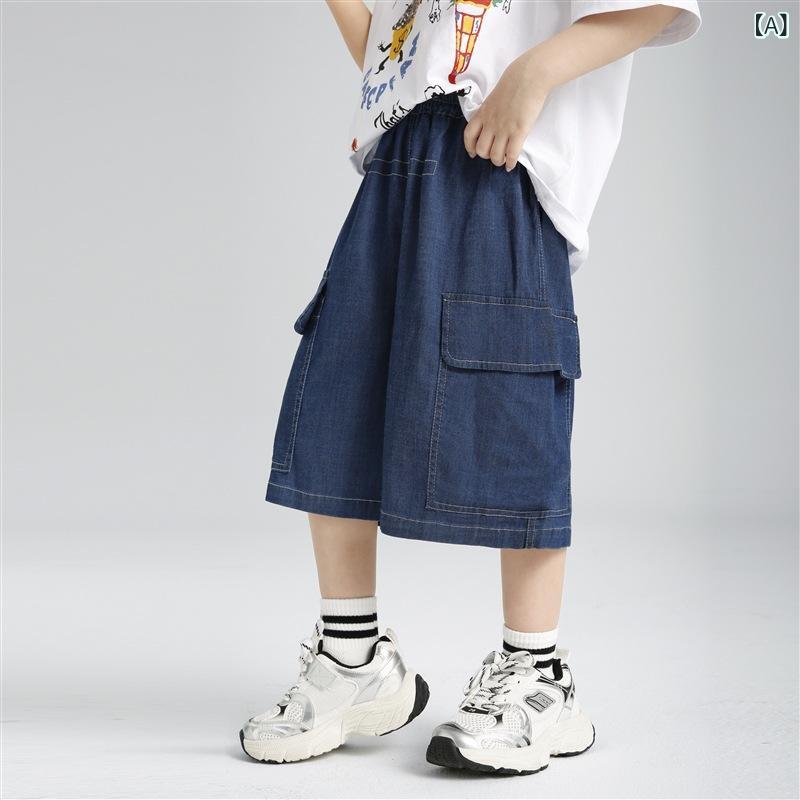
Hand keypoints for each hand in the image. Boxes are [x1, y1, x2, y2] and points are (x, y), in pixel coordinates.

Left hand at [463, 56, 549, 171]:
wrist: (529, 75)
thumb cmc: (514, 81)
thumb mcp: (494, 96)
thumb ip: (490, 110)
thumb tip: (492, 119)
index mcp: (483, 113)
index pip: (469, 135)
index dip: (470, 147)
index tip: (473, 153)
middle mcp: (490, 123)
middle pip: (481, 150)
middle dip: (486, 156)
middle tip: (494, 154)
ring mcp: (504, 128)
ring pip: (494, 155)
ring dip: (498, 161)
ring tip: (503, 159)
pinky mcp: (518, 131)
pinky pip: (511, 154)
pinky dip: (510, 163)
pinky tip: (511, 165)